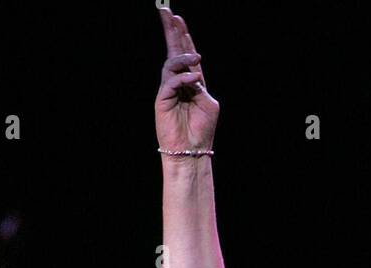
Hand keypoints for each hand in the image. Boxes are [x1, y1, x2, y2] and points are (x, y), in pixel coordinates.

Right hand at [155, 7, 219, 152]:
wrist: (192, 151)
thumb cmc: (202, 130)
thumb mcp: (208, 104)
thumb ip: (201, 86)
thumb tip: (194, 73)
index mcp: (190, 82)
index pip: (185, 54)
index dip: (182, 36)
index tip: (178, 18)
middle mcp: (177, 83)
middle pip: (172, 52)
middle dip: (171, 32)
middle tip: (168, 13)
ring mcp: (168, 90)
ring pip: (171, 64)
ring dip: (184, 57)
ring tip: (196, 59)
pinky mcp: (162, 99)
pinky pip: (171, 81)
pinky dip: (183, 77)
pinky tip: (194, 79)